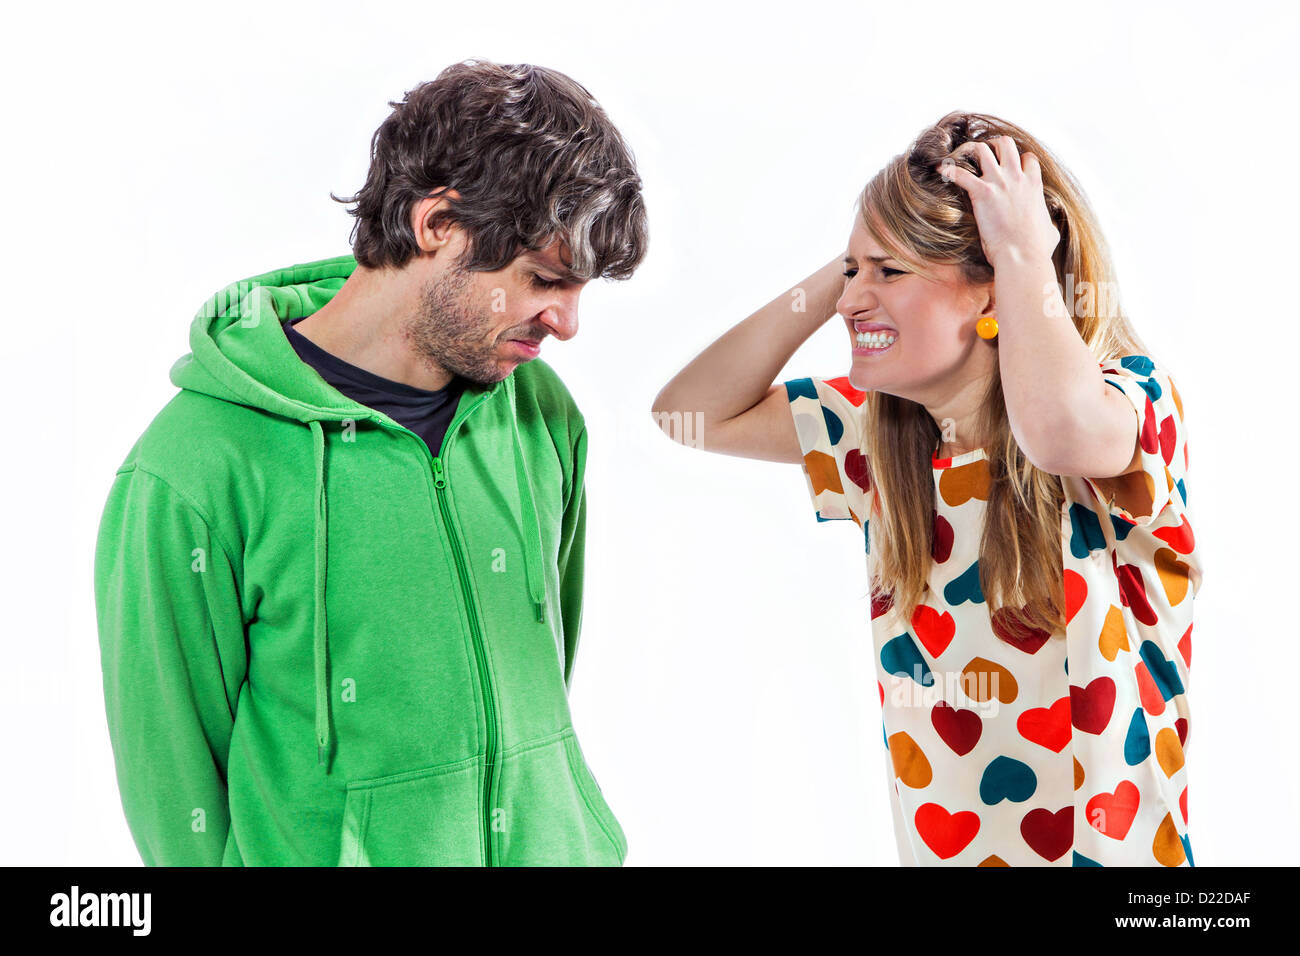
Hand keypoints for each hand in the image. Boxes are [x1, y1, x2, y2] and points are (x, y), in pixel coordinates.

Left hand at [936, 136, 1059, 266]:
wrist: (1022, 255)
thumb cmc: (1036, 248)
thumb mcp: (1050, 230)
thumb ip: (1047, 223)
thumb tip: (1048, 229)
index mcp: (1034, 184)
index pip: (1027, 158)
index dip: (1018, 159)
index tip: (1008, 166)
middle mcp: (1017, 178)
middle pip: (1005, 144)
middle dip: (992, 145)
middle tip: (982, 154)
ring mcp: (1000, 183)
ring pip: (983, 150)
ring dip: (969, 151)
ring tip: (959, 157)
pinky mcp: (983, 193)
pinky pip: (961, 173)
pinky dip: (949, 170)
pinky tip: (940, 170)